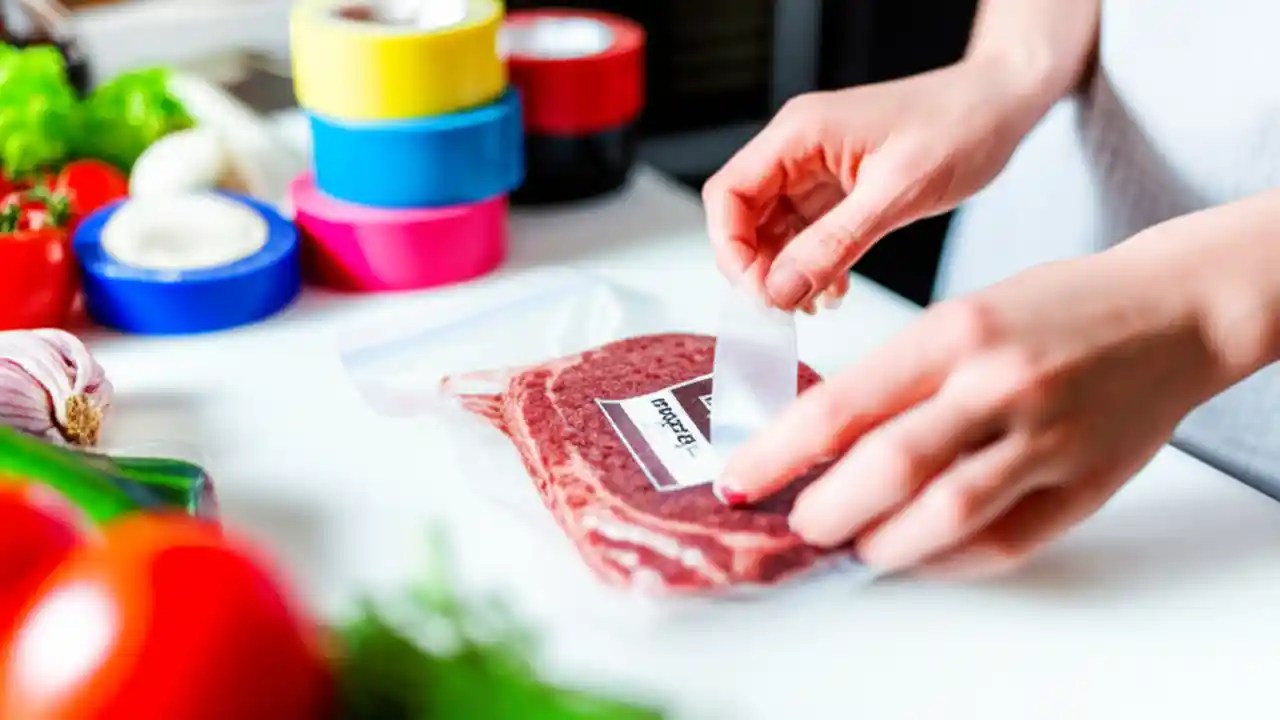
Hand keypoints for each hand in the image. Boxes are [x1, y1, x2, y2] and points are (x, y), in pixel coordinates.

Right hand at [702, 57, 1054, 310]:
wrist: (1001, 106)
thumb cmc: (960, 125)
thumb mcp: (897, 192)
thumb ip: (834, 243)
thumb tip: (782, 288)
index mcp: (800, 133)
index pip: (730, 193)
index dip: (732, 248)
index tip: (758, 292)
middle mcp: (799, 148)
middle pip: (744, 215)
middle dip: (758, 267)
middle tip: (785, 307)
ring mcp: (816, 169)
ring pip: (772, 230)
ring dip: (786, 272)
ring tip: (813, 303)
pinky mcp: (838, 189)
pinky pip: (805, 234)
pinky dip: (812, 266)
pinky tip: (835, 288)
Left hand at [716, 249, 1223, 577]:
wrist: (1173, 312)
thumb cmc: (1057, 309)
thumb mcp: (962, 312)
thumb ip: (899, 377)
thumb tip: (822, 442)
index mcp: (955, 331)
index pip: (842, 405)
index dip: (778, 453)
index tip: (741, 479)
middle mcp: (997, 384)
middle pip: (886, 469)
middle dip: (824, 511)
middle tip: (800, 524)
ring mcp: (1046, 438)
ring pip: (943, 516)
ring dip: (882, 545)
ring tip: (856, 544)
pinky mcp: (1083, 485)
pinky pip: (1001, 543)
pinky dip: (947, 559)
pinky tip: (920, 553)